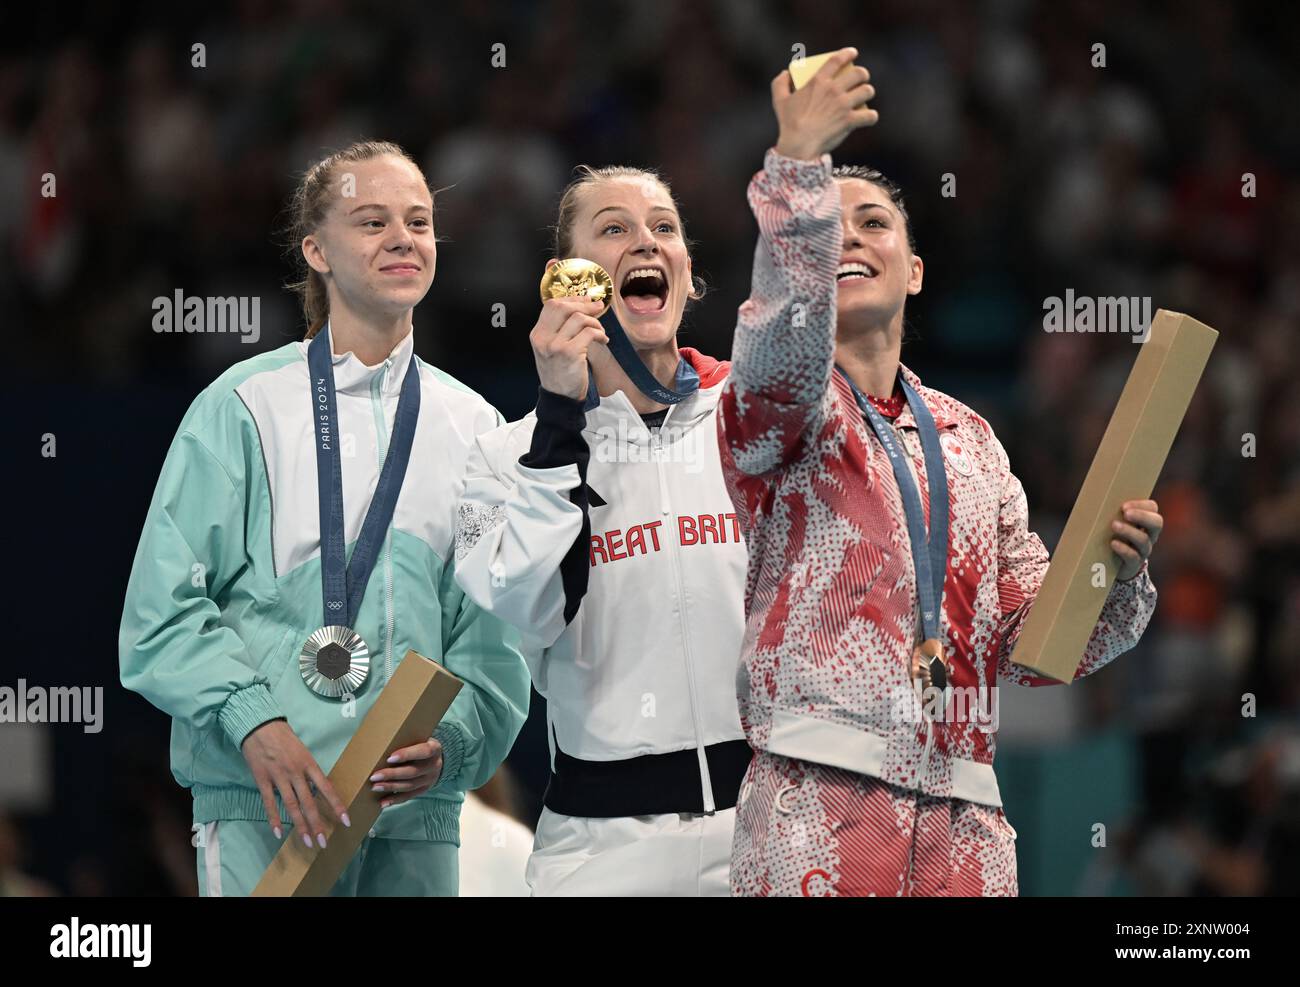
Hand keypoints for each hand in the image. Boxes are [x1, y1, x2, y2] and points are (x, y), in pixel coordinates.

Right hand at [241, 719, 348, 847]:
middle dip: (317, 824)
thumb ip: (309, 771)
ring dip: (300, 825)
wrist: (260, 725)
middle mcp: (296, 772)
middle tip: (324, 842)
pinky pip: (269, 803)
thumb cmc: (284, 737)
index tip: (346, 821)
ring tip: (307, 842)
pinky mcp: (263, 780)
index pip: (327, 788)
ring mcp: (279, 777)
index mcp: (309, 764)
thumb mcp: (303, 751)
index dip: (337, 805)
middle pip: (309, 802)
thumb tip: (317, 789)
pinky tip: (278, 833)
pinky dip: (274, 818)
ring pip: (291, 806)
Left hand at [369, 738, 443, 808]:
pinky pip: (409, 796)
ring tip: (375, 787)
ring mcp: (429, 779)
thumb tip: (381, 743)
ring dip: (391, 787)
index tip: (389, 758)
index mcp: (434, 749)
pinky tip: (383, 802)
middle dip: (392, 775)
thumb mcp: (418, 738)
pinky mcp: (424, 789)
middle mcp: (434, 765)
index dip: (407, 754)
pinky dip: (395, 799)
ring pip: (409, 785)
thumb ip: (405, 740)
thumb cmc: (420, 744)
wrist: (436, 758)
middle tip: (374, 776)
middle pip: (413, 772)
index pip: (423, 751)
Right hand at [530, 295, 608, 400]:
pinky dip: (600, 334)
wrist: (560, 398)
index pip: (551, 305)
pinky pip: (589, 333)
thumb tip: (581, 305)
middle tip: (598, 307)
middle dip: (584, 304)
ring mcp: (555, 346)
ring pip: (579, 319)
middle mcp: (543, 338)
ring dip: (595, 322)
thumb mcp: (550, 349)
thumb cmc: (559, 373)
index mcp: (537, 334)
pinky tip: (603, 340)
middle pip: (564, 307)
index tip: (585, 300)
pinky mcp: (570, 354)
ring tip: (600, 331)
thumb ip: (559, 329)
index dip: (571, 299)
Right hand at [772, 47, 877, 160]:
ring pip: (867, 91)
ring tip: (864, 97)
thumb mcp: (779, 100)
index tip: (853, 53)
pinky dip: (871, 117)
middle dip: (863, 75)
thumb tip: (786, 73)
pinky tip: (869, 117)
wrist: (798, 145)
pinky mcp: (850, 121)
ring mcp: (843, 105)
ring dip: (868, 93)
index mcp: (818, 81)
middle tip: (861, 80)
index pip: (837, 60)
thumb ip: (779, 83)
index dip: (848, 53)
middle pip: (859, 73)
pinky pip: (870, 115)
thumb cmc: (788, 123)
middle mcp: (833, 90)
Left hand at [1111, 499, 1162, 580]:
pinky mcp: (1133, 564)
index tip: (1124, 505)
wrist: (1108, 565)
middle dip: (1142, 516)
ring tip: (1114, 525)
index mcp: (1144, 521)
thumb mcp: (1110, 521)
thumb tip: (1092, 495)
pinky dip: (1124, 549)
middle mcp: (1148, 535)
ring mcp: (1142, 550)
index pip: (1152, 508)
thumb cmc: (1108, 535)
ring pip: (1143, 540)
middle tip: (1125, 513)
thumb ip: (1108, 510)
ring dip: (1129, 531)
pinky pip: (1133, 556)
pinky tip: (1113, 543)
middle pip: (1156, 523)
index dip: (1141, 505)